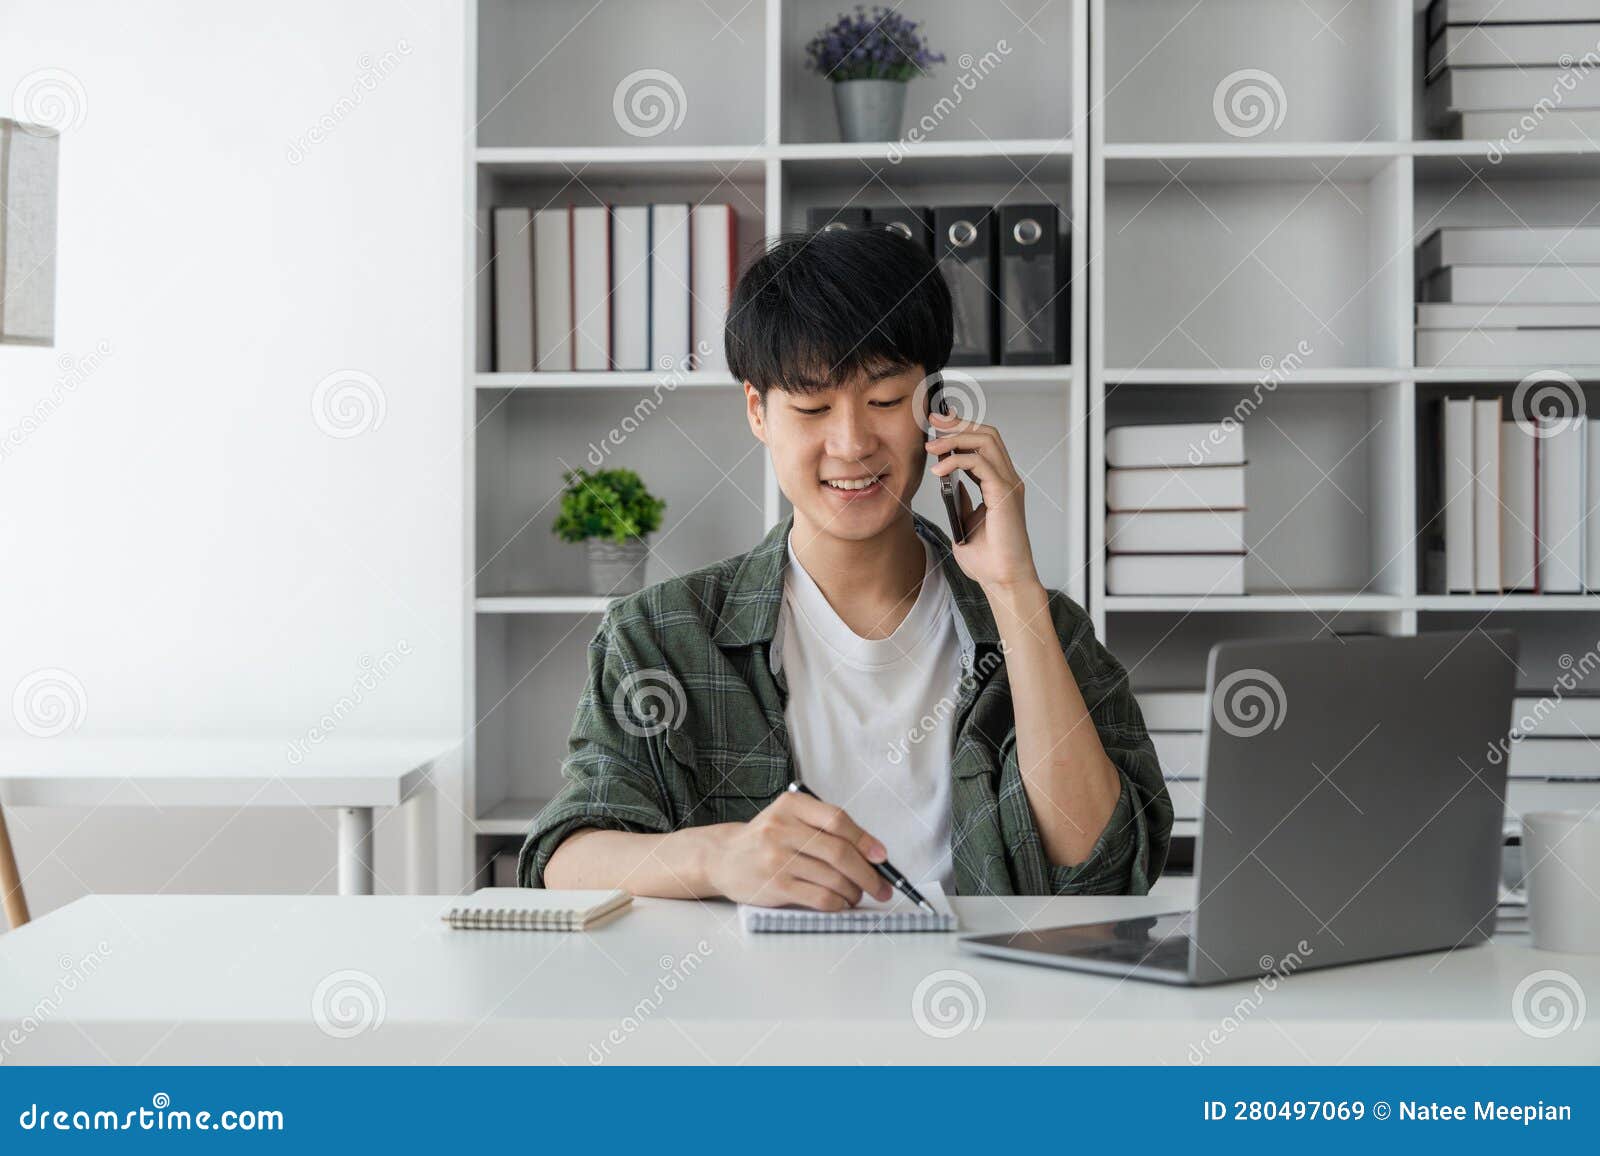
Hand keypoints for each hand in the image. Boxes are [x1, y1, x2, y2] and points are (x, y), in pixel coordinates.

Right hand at [706, 791, 893, 909]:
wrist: (723, 857)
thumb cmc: (766, 839)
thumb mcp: (790, 819)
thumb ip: (824, 828)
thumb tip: (872, 854)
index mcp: (792, 805)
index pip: (837, 819)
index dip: (865, 840)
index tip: (882, 857)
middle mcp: (782, 828)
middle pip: (839, 852)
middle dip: (868, 874)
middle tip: (882, 887)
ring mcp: (777, 857)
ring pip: (833, 877)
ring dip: (854, 891)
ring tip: (857, 895)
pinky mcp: (775, 885)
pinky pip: (819, 897)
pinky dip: (838, 903)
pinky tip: (840, 903)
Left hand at [925, 410, 1041, 590]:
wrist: (1003, 580)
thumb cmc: (988, 559)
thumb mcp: (965, 523)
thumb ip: (961, 501)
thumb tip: (949, 484)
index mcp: (999, 484)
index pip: (984, 443)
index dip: (961, 428)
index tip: (937, 423)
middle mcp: (1007, 480)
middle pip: (986, 434)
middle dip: (957, 423)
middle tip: (932, 421)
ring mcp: (1009, 485)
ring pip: (986, 441)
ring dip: (955, 437)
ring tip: (931, 446)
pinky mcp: (1005, 494)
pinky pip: (980, 464)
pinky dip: (956, 460)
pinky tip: (938, 470)